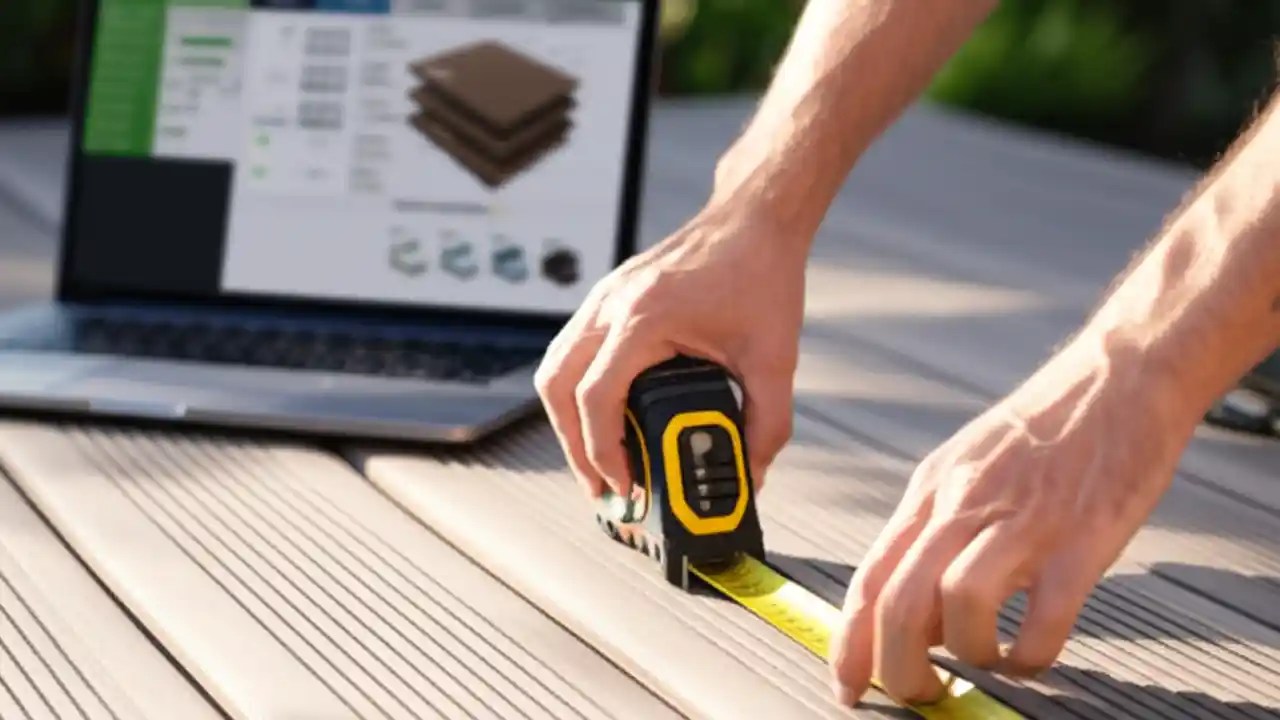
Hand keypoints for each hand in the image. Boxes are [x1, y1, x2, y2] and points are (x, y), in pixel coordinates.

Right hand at [534, 200, 808, 497]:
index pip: (597, 397)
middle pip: (556, 387)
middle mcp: (611, 304)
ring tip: (596, 460)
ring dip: (567, 419)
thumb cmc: (761, 271)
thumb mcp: (774, 357)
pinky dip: (576, 391)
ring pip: (555, 368)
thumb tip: (751, 475)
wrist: (755, 216)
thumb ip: (767, 423)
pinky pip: (571, 350)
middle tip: (600, 485)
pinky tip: (602, 416)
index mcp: (644, 316)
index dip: (603, 451)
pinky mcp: (608, 297)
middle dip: (572, 445)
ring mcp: (604, 297)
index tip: (625, 485)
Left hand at [828, 337, 1196, 705]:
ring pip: (956, 607)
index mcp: (932, 490)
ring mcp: (1022, 523)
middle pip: (899, 602)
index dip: (848, 641)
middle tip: (917, 695)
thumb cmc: (1046, 425)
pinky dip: (1029, 656)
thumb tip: (913, 603)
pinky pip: (1042, 620)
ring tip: (979, 666)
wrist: (1119, 376)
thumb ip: (936, 529)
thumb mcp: (966, 465)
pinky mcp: (1080, 541)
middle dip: (895, 669)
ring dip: (962, 658)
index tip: (844, 684)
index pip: (869, 576)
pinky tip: (1030, 655)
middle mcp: (965, 505)